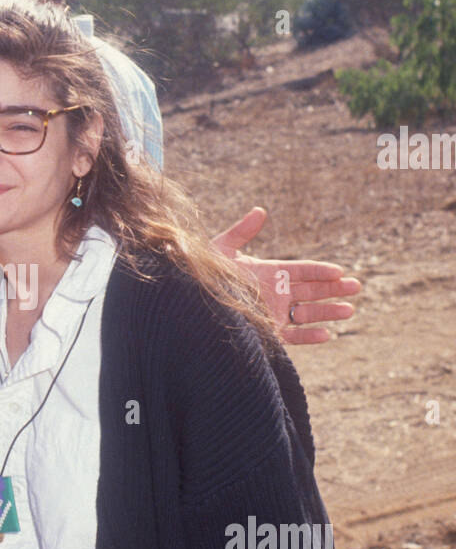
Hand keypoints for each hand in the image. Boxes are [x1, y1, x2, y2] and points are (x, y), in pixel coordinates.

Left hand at [212, 207, 360, 344]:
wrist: (193, 306)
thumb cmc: (205, 276)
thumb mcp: (221, 251)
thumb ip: (241, 232)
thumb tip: (260, 211)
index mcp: (269, 272)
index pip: (301, 271)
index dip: (319, 271)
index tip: (339, 271)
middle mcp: (275, 293)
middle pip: (311, 291)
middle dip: (333, 289)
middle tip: (356, 287)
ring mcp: (273, 314)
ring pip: (307, 314)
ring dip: (327, 312)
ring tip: (349, 310)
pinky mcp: (268, 334)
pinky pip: (292, 337)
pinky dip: (309, 337)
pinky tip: (327, 335)